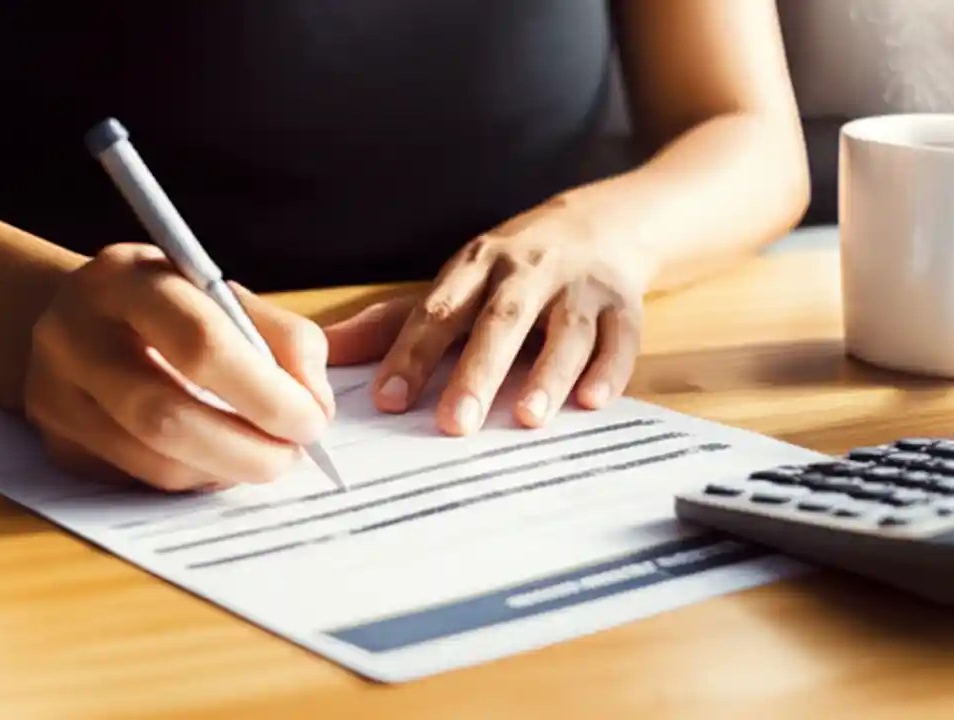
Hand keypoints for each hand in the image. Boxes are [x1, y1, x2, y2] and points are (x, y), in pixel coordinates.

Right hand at [24, 244, 333, 491]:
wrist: (79, 318)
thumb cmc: (170, 306)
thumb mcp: (224, 294)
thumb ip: (283, 339)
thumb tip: (315, 407)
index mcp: (126, 280)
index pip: (201, 343)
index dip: (267, 393)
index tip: (312, 419)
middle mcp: (75, 336)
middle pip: (166, 416)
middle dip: (248, 449)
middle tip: (293, 454)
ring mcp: (55, 394)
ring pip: (154, 462)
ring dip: (226, 469)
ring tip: (263, 454)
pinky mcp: (59, 443)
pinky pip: (141, 481)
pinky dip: (196, 477)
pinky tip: (217, 458)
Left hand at [325, 191, 649, 434]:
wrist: (605, 224)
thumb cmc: (514, 268)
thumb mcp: (456, 282)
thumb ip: (394, 322)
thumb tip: (327, 351)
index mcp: (477, 266)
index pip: (439, 310)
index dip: (411, 354)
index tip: (388, 400)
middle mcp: (528, 271)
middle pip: (501, 320)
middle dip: (478, 371)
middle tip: (454, 424)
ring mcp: (581, 287)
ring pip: (565, 330)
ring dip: (547, 373)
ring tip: (526, 418)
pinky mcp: (626, 305)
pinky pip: (620, 338)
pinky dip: (609, 370)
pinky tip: (591, 402)